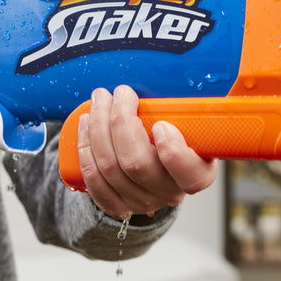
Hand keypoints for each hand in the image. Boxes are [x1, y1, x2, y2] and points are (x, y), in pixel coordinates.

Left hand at [77, 85, 216, 220]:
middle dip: (121, 122)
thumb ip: (182, 111)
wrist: (159, 170)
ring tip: (100, 99)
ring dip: (98, 127)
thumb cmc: (177, 138)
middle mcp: (168, 192)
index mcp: (195, 173)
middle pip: (136, 163)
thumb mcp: (191, 126)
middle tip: (120, 93)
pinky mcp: (116, 204)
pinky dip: (85, 147)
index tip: (160, 124)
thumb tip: (163, 76)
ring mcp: (140, 201)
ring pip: (109, 166)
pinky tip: (85, 123)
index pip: (190, 175)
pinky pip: (93, 178)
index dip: (173, 152)